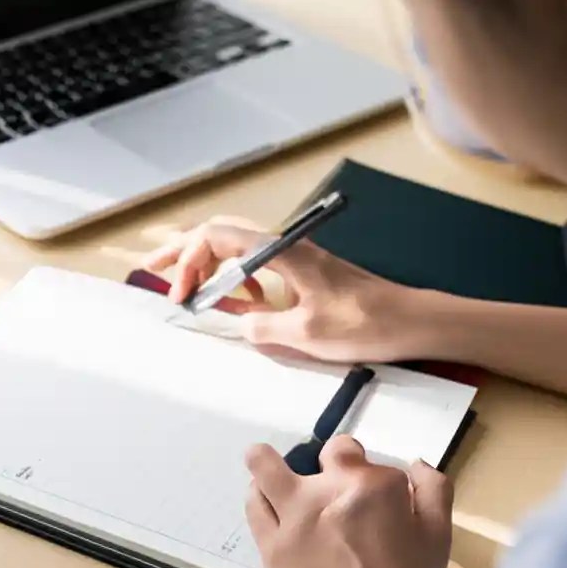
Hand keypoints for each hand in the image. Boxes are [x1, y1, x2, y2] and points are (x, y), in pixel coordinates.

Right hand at [142, 217, 442, 362]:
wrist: (413, 320)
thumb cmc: (367, 324)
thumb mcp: (307, 334)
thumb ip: (263, 327)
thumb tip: (238, 324)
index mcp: (283, 253)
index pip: (219, 238)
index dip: (190, 263)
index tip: (182, 296)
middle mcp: (286, 246)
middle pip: (222, 233)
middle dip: (184, 250)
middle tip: (153, 268)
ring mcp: (295, 256)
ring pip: (237, 245)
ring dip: (207, 262)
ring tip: (186, 285)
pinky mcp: (305, 270)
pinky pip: (257, 262)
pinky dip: (235, 275)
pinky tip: (239, 302)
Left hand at [244, 436, 451, 567]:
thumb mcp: (439, 538)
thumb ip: (433, 490)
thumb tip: (415, 463)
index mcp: (373, 485)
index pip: (366, 455)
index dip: (366, 467)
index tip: (371, 491)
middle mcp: (328, 489)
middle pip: (325, 452)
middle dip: (333, 463)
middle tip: (336, 491)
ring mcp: (293, 514)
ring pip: (266, 465)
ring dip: (270, 462)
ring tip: (271, 469)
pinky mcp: (271, 542)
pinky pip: (254, 503)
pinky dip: (259, 494)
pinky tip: (264, 498)